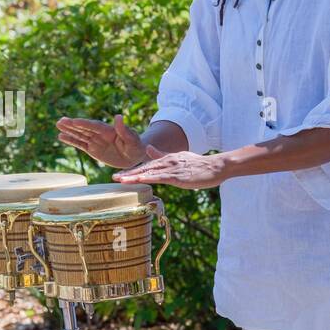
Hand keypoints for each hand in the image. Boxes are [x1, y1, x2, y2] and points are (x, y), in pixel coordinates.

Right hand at [56, 114, 147, 168]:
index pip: (95, 126)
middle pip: (84, 129)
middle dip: (72, 125)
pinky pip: (80, 145)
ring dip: (69, 131)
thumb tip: (118, 116)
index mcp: (109, 131)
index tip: (74, 121)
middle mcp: (100, 134)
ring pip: (80, 135)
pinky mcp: (93, 149)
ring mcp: (95, 141)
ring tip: (58, 125)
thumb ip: (124, 130)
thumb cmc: (136, 146)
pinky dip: (71, 141)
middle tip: (60, 121)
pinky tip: (61, 137)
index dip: (85, 124)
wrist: (134, 156)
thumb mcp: (133, 139)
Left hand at [113, 146, 229, 189]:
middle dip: (128, 174)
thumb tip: (148, 149)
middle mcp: (166, 163)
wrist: (216, 165)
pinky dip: (151, 178)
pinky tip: (141, 180)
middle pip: (144, 169)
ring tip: (122, 180)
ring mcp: (172, 169)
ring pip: (150, 173)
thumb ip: (161, 154)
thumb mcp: (177, 157)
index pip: (145, 166)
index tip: (118, 175)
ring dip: (135, 177)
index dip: (131, 171)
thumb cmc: (197, 164)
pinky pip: (163, 178)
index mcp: (165, 160)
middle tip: (113, 178)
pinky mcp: (179, 177)